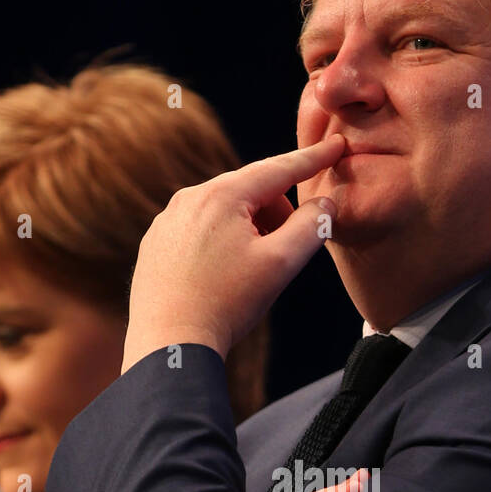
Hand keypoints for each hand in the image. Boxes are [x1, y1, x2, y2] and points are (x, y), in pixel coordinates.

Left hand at [122, 136, 344, 371]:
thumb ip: (311, 227)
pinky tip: (221, 278)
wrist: (169, 345)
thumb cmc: (226, 304)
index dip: (312, 159)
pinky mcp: (155, 245)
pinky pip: (199, 231)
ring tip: (249, 273)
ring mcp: (166, 221)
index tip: (335, 146)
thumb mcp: (281, 264)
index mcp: (221, 195)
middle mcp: (188, 198)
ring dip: (248, 231)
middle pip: (250, 191)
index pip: (278, 168)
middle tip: (283, 253)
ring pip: (224, 212)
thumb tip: (323, 203)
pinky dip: (220, 245)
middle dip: (276, 214)